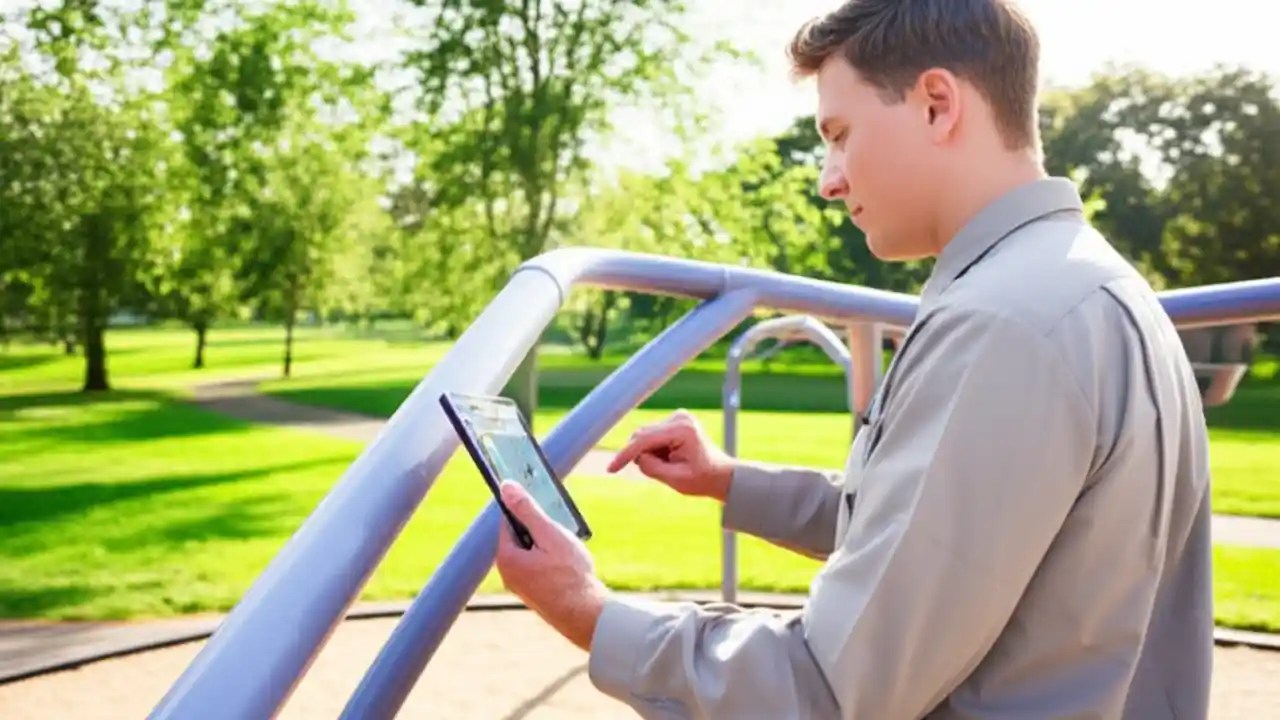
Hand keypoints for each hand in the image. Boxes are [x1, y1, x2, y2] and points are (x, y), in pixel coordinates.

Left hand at [495, 481, 607, 650]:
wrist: (586, 616)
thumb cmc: (570, 575)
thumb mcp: (550, 534)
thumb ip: (527, 510)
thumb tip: (506, 487)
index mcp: (506, 557)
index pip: (509, 521)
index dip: (528, 512)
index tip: (546, 510)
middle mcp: (508, 574)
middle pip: (521, 537)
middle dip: (541, 531)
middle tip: (562, 533)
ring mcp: (521, 586)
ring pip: (531, 553)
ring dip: (548, 547)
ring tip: (568, 552)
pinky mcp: (534, 594)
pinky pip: (538, 568)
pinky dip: (552, 562)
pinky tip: (569, 567)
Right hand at [607, 409, 734, 501]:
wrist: (720, 474)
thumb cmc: (702, 479)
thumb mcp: (676, 480)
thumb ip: (652, 468)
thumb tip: (636, 457)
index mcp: (682, 430)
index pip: (644, 440)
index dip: (625, 455)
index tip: (611, 469)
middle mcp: (679, 418)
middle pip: (642, 436)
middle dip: (642, 456)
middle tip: (661, 472)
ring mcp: (677, 416)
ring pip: (645, 436)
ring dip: (649, 454)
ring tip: (669, 465)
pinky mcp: (674, 420)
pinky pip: (651, 435)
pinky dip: (654, 450)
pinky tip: (670, 458)